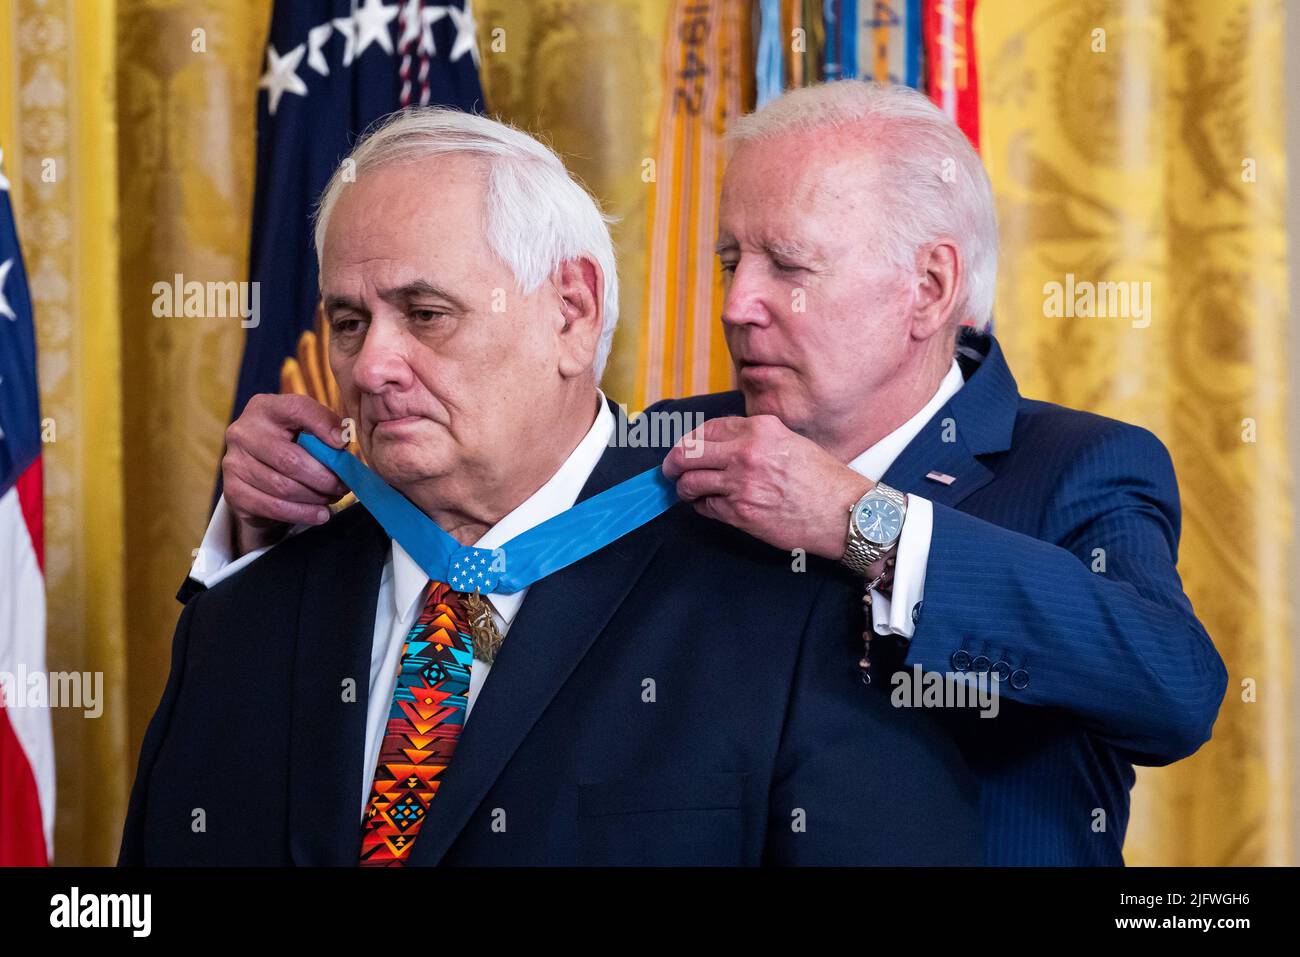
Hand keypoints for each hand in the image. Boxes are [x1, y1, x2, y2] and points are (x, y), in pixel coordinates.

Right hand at [222, 393, 349, 554]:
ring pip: (283, 488)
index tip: (343, 445)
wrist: (257, 468)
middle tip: (343, 486)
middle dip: (324, 478)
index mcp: (265, 407)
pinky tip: (320, 514)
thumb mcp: (307, 426)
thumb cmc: (292, 442)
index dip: (323, 426)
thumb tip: (341, 440)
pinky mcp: (233, 490)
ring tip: (333, 498)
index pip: (297, 409)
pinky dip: (302, 513)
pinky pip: (273, 507)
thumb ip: (326, 427)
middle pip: (291, 460)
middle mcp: (243, 432)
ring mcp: (233, 462)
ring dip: (316, 498)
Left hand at [661, 415, 872, 558]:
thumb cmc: (822, 479)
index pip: (706, 429)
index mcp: (760, 429)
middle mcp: (746, 453)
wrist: (844, 513)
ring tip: (687, 489)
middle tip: (670, 469)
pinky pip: (706, 507)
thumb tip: (720, 444)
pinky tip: (710, 504)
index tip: (686, 448)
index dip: (690, 440)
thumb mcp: (789, 441)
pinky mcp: (741, 513)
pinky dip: (702, 506)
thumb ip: (754, 437)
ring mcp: (741, 485)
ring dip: (684, 487)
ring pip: (690, 482)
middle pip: (687, 453)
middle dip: (673, 463)